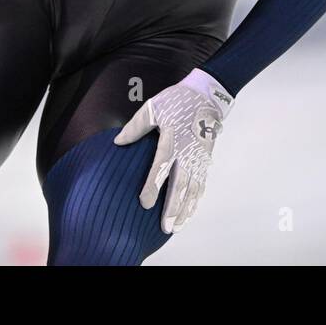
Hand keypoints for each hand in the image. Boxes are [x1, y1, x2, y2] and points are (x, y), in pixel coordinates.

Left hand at [113, 68, 233, 233]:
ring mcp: (199, 159)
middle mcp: (188, 153)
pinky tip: (188, 214)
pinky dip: (195, 202)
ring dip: (185, 210)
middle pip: (180, 185)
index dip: (153, 186)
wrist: (207, 97)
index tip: (144, 203)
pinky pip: (201, 186)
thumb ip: (135, 127)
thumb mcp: (153, 108)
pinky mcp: (205, 161)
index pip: (161, 167)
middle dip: (173, 208)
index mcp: (172, 140)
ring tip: (175, 227)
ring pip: (193, 189)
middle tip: (164, 227)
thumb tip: (118, 142)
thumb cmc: (178, 101)